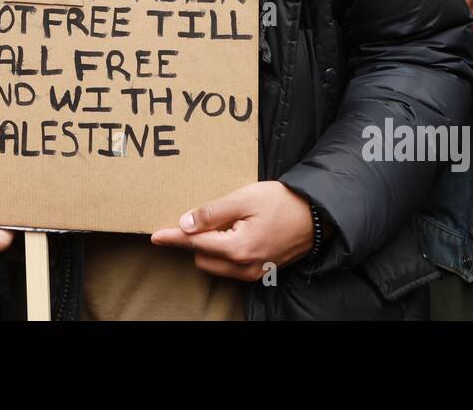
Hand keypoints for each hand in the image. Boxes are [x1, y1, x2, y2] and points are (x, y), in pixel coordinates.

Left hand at [150, 181, 314, 280]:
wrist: (317, 215)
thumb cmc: (282, 202)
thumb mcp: (244, 199)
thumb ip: (212, 213)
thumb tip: (185, 224)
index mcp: (237, 248)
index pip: (195, 244)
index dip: (173, 238)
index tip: (155, 236)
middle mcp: (243, 267)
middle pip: (202, 257)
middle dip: (194, 240)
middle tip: (200, 217)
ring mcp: (253, 272)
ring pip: (215, 265)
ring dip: (209, 247)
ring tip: (223, 223)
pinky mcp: (260, 271)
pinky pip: (230, 267)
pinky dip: (224, 253)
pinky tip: (233, 233)